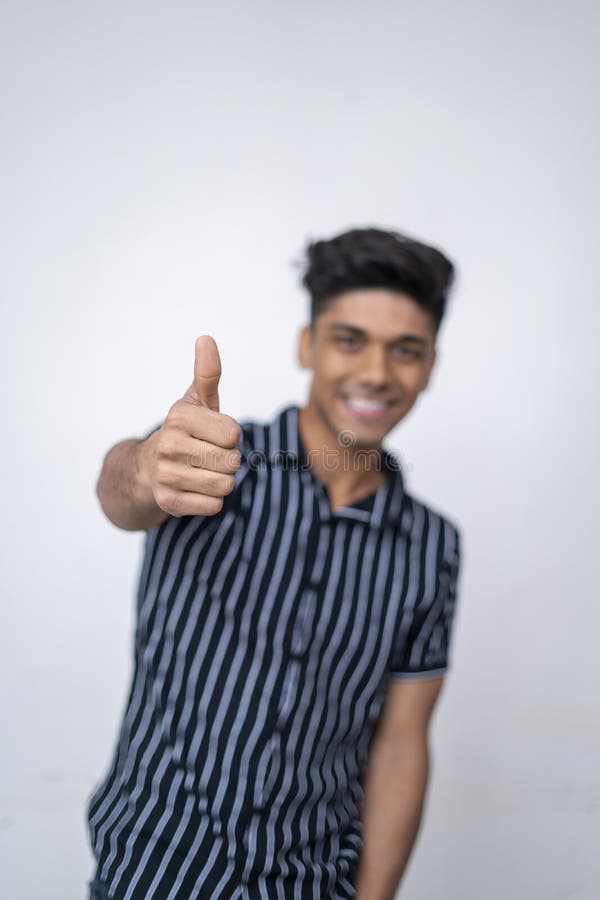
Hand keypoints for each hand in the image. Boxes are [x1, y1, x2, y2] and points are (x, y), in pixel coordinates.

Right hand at [143, 336, 241, 517]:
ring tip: (202, 471)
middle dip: (228, 461)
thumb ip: (207, 374)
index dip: (230, 437)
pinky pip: (213, 505)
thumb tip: (206, 339)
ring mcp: (166, 475)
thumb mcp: (195, 401)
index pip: (233, 434)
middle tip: (208, 455)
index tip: (212, 434)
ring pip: (225, 485)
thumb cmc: (184, 432)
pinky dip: (210, 500)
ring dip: (221, 481)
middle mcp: (168, 445)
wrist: (146, 470)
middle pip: (232, 462)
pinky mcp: (168, 503)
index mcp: (178, 417)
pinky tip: (194, 489)